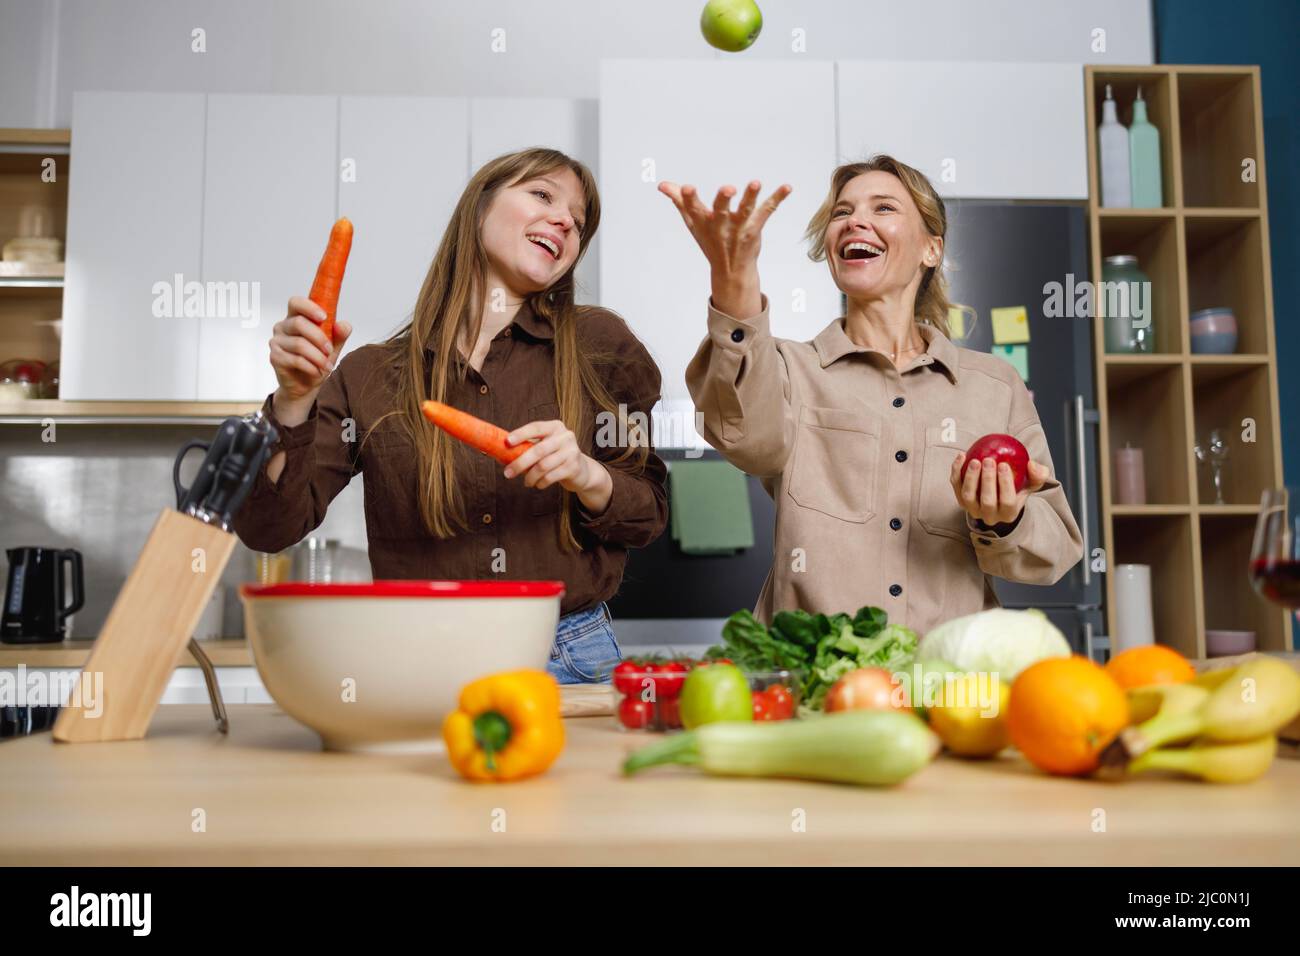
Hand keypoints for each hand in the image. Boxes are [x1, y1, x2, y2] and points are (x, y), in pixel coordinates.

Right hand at [269, 296, 352, 401]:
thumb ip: (339, 335)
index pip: (296, 303)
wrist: (306, 385)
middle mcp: (283, 327)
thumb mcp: (332, 347)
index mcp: (295, 318)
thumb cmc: (317, 361)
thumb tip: (344, 325)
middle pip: (299, 323)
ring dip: (318, 356)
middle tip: (329, 350)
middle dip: (319, 337)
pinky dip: (311, 367)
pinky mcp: (275, 357)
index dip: (309, 307)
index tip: (324, 317)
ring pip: (299, 344)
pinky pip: (295, 359)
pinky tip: (317, 371)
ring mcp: (276, 342)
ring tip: (327, 365)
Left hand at [503, 418, 605, 496]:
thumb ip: (527, 447)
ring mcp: (571, 452)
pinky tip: (538, 484)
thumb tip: (500, 454)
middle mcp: (565, 437)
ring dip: (530, 477)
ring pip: (543, 466)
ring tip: (526, 482)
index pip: (536, 427)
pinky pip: (551, 477)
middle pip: (538, 450)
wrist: (581, 470)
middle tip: (508, 473)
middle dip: (520, 463)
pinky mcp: (574, 467)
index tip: (507, 442)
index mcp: (555, 427)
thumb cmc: (556, 457)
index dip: (521, 434)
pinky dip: (541, 482)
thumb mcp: (544, 447)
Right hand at [658, 179, 789, 314]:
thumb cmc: (710, 241)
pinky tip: (787, 187)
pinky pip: (767, 211)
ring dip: (750, 197)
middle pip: (721, 211)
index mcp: (703, 222)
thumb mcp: (693, 223)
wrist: (731, 271)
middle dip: (723, 200)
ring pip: (745, 211)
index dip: (688, 198)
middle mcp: (720, 226)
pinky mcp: (755, 228)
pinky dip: (777, 198)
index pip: (693, 209)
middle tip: (728, 188)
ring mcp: (738, 228)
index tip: (686, 188)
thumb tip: (662, 185)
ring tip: (755, 183)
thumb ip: (680, 201)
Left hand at [949, 454, 1050, 526]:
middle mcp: (990, 516)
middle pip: (987, 501)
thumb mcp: (1032, 482)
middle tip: (988, 460)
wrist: (998, 495)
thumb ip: (1038, 474)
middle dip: (987, 480)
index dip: (1005, 484)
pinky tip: (962, 456)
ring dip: (970, 478)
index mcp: (1009, 513)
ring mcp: (973, 509)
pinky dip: (957, 472)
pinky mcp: (960, 500)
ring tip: (974, 461)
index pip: (1007, 502)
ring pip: (968, 497)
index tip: (1004, 465)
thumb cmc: (1018, 487)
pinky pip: (956, 486)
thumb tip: (1031, 465)